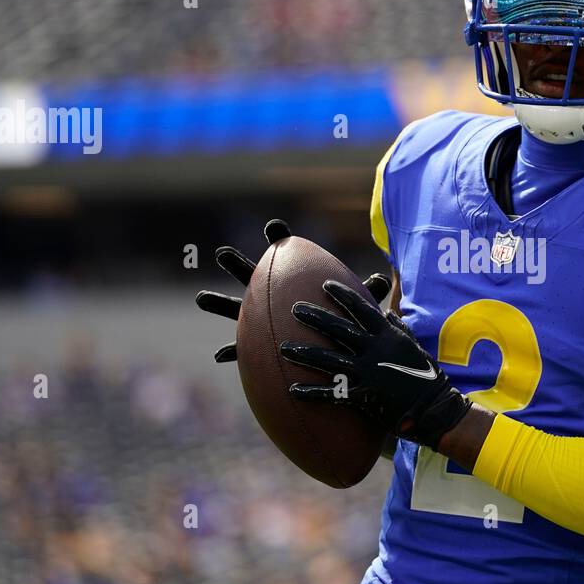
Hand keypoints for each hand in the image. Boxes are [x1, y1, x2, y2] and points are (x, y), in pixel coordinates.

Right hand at [195, 219, 391, 363]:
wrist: (327, 356)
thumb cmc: (340, 325)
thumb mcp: (353, 309)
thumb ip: (364, 294)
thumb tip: (383, 279)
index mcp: (293, 283)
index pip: (286, 257)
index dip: (280, 241)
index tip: (275, 227)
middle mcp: (273, 298)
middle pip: (252, 278)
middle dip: (237, 265)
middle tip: (222, 252)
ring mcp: (260, 321)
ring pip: (236, 311)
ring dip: (219, 304)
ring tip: (200, 297)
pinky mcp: (258, 346)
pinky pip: (242, 351)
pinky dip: (231, 352)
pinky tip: (219, 356)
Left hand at [279, 279, 470, 447]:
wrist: (434, 408)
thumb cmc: (425, 376)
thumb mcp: (413, 347)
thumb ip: (398, 329)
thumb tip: (387, 313)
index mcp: (389, 336)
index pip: (363, 309)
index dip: (343, 295)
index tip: (325, 284)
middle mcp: (377, 351)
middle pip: (340, 330)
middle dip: (316, 317)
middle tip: (294, 309)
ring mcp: (370, 373)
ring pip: (331, 360)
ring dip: (305, 354)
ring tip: (283, 348)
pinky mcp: (365, 396)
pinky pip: (334, 393)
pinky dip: (313, 392)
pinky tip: (293, 390)